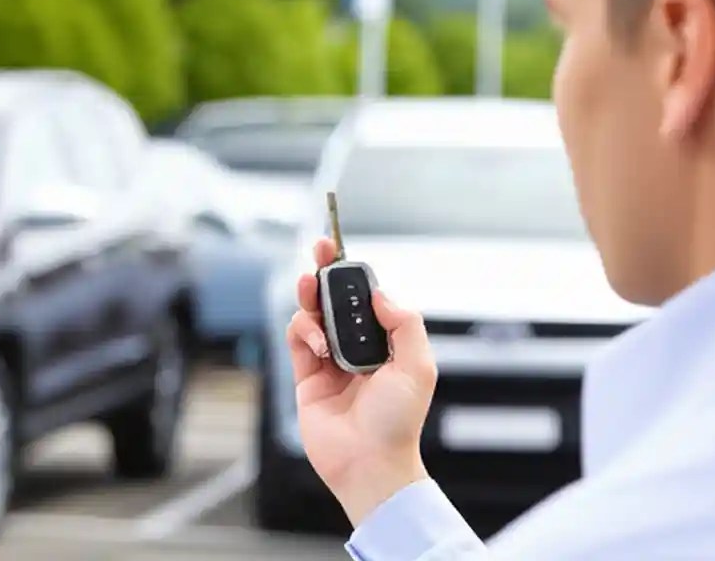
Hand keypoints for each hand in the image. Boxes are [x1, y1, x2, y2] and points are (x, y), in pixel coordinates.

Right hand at [286, 237, 437, 526]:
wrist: (369, 462)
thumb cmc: (397, 421)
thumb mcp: (418, 367)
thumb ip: (404, 324)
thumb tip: (380, 294)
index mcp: (385, 344)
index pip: (365, 300)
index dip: (353, 275)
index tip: (341, 252)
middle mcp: (356, 349)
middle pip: (333, 301)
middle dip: (324, 274)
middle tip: (319, 252)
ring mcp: (329, 362)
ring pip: (311, 316)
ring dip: (311, 301)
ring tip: (311, 293)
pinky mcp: (306, 377)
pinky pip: (297, 340)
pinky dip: (303, 331)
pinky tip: (317, 343)